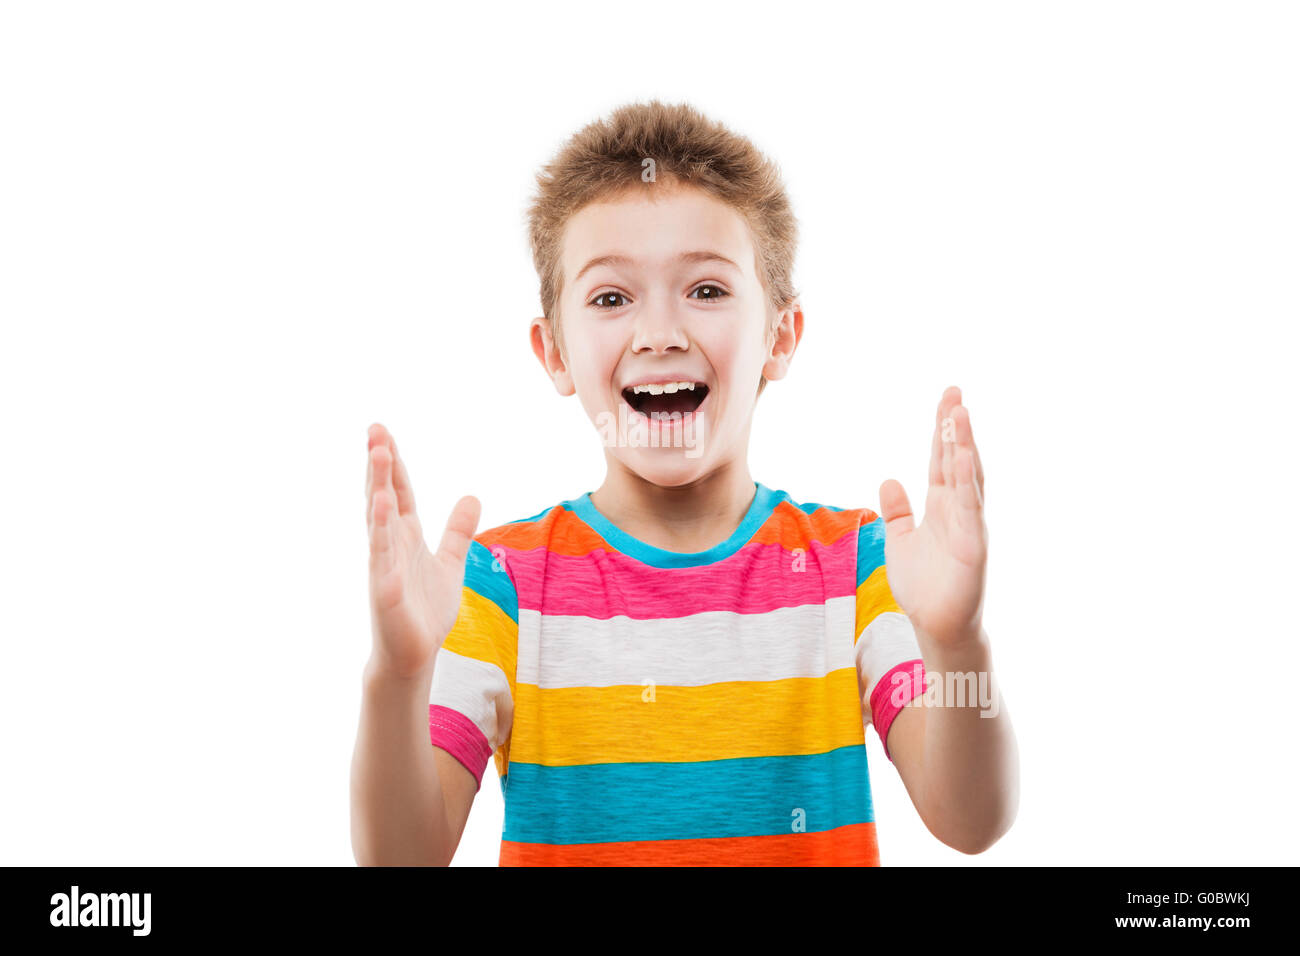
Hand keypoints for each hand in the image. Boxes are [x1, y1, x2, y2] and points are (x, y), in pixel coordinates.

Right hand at [365, 423, 479, 678]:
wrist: (413, 654)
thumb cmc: (425, 610)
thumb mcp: (450, 562)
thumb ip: (457, 530)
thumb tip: (472, 496)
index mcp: (405, 536)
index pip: (399, 491)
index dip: (393, 462)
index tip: (382, 430)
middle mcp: (391, 544)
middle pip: (385, 495)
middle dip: (380, 463)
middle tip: (373, 428)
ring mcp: (384, 564)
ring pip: (379, 518)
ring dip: (378, 486)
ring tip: (377, 454)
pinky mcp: (384, 589)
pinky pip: (381, 556)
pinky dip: (381, 532)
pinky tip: (381, 508)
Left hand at [878, 386, 987, 647]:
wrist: (935, 624)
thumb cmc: (923, 586)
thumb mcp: (900, 540)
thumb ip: (897, 511)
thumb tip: (889, 480)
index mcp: (941, 506)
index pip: (941, 459)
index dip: (942, 430)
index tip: (946, 399)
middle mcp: (958, 509)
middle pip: (956, 460)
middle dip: (955, 427)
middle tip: (954, 393)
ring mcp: (968, 524)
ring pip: (967, 477)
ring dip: (964, 445)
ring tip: (961, 413)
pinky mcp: (973, 545)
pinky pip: (970, 508)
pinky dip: (967, 481)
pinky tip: (963, 457)